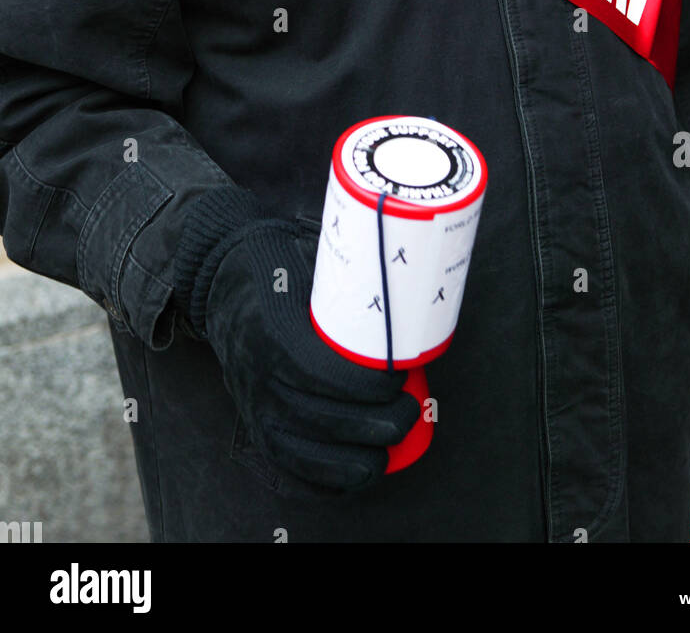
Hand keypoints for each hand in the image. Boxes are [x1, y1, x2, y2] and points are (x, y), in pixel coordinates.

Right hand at [173, 187, 419, 490]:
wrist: (226, 287)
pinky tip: (362, 468)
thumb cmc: (280, 269)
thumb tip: (414, 284)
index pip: (330, 375)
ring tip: (393, 439)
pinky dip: (332, 480)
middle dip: (383, 422)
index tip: (401, 376)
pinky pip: (295, 472)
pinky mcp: (256, 432)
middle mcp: (260, 377)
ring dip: (365, 459)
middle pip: (331, 421)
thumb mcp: (309, 259)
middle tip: (411, 407)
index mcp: (275, 332)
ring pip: (316, 456)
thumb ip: (352, 277)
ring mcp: (255, 410)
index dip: (374, 385)